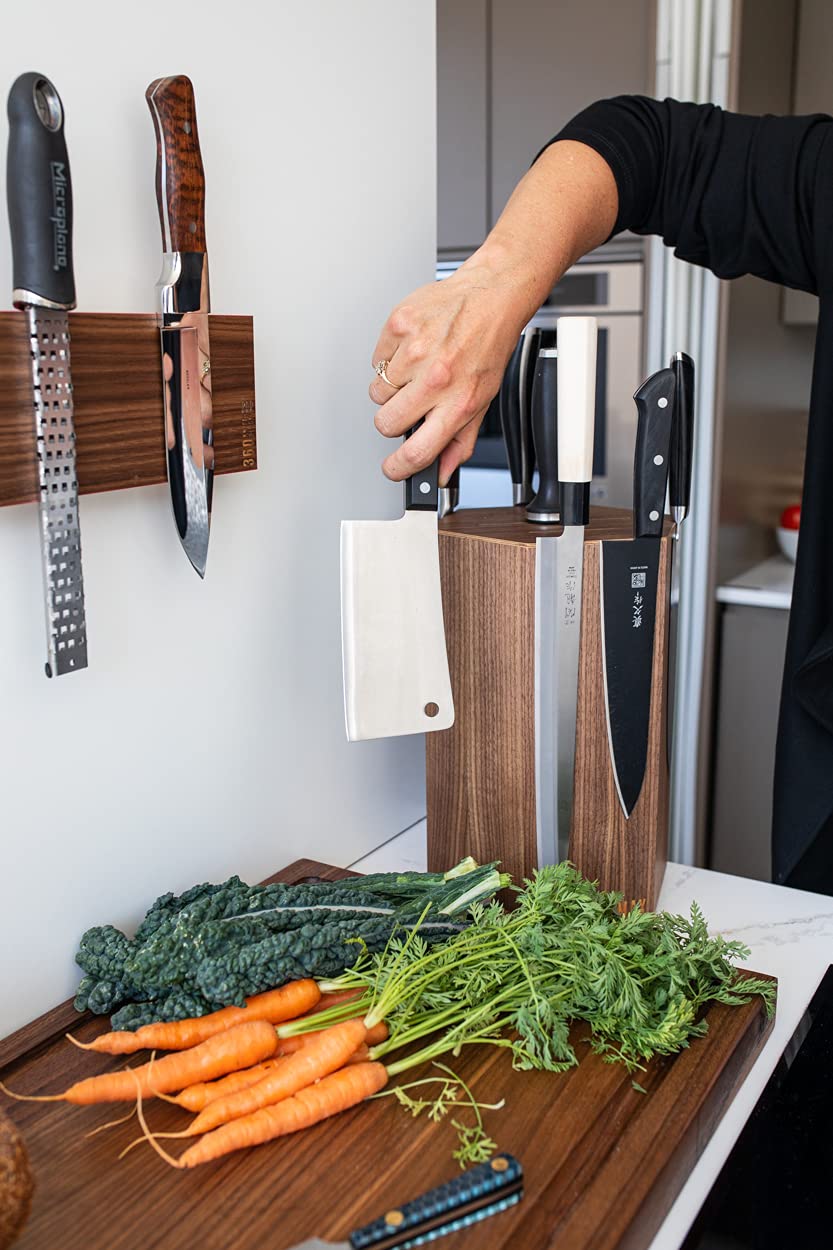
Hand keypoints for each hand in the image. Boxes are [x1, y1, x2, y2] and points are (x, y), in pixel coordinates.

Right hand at [369, 258, 529, 484]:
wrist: (491, 297)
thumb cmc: (488, 346)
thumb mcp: (483, 400)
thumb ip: (460, 441)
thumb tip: (442, 471)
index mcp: (458, 403)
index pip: (417, 452)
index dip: (398, 469)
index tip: (392, 469)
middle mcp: (436, 379)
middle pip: (386, 423)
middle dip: (393, 420)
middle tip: (410, 403)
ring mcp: (415, 351)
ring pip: (377, 392)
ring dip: (393, 385)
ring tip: (417, 368)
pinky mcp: (399, 326)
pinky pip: (376, 359)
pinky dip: (390, 357)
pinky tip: (413, 348)